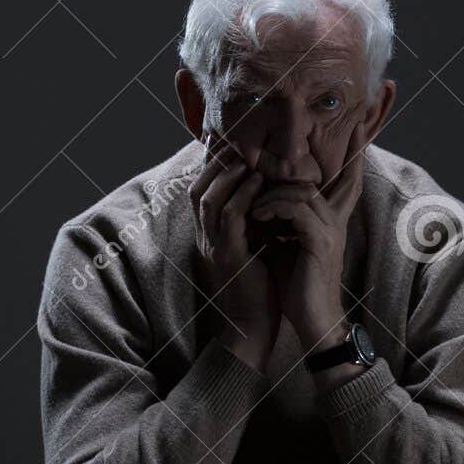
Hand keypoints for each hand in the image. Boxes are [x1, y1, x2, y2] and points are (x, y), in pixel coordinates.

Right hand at [188, 133, 279, 370]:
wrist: (256, 324)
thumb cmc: (260, 284)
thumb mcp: (254, 244)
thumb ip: (253, 219)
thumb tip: (266, 190)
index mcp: (209, 234)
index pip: (201, 190)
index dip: (212, 164)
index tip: (231, 142)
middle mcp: (205, 237)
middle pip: (197, 188)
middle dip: (215, 161)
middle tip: (236, 139)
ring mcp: (213, 246)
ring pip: (208, 198)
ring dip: (227, 173)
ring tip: (247, 154)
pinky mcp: (228, 255)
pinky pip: (229, 217)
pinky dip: (241, 195)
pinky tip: (257, 180)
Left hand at [249, 127, 367, 355]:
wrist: (312, 322)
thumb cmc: (297, 286)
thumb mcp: (284, 244)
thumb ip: (278, 219)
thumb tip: (256, 199)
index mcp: (331, 220)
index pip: (346, 180)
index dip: (353, 156)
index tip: (354, 129)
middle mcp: (336, 220)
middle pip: (340, 175)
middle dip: (333, 154)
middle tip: (309, 134)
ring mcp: (331, 230)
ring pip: (303, 190)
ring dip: (273, 192)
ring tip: (253, 204)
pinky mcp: (320, 242)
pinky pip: (296, 210)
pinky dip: (273, 208)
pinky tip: (257, 216)